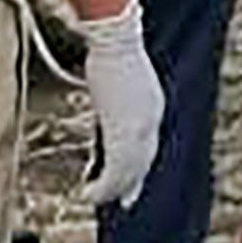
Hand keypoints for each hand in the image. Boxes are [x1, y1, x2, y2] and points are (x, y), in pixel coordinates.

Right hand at [81, 0, 164, 211]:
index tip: (132, 175)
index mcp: (153, 105)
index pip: (148, 143)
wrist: (116, 41)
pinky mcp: (122, 135)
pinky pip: (113, 173)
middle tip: (125, 201)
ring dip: (112, 189)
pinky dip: (102, 188)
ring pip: (128, 172)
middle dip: (133, 183)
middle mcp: (151, 121)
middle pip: (142, 161)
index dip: (139, 162)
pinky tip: (88, 194)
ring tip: (94, 197)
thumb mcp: (118, 76)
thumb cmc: (112, 48)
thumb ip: (117, 93)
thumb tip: (108, 91)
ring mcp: (138, 130)